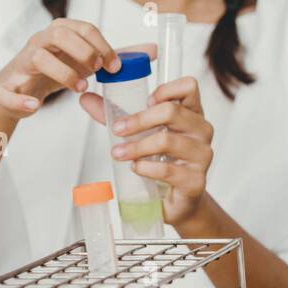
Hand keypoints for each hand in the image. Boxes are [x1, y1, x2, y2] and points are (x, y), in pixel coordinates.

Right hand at [0, 18, 153, 116]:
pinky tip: (37, 107)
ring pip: (36, 57)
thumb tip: (153, 50)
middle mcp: (40, 42)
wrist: (18, 91)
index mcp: (61, 33)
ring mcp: (21, 63)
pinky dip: (20, 99)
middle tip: (99, 72)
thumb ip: (118, 56)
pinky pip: (5, 90)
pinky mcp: (4, 87)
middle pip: (59, 34)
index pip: (84, 28)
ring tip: (80, 89)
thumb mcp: (88, 61)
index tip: (116, 66)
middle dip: (83, 51)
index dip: (102, 45)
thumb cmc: (58, 70)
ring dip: (62, 73)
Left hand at [80, 75, 214, 229]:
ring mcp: (201, 155)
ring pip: (166, 141)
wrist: (177, 200)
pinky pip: (167, 169)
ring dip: (136, 147)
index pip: (189, 87)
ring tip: (118, 153)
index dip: (166, 89)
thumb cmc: (162, 161)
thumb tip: (85, 99)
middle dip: (139, 120)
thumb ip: (117, 114)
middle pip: (172, 111)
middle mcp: (201, 131)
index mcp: (192, 113)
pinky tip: (136, 168)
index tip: (146, 101)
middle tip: (118, 129)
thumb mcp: (141, 133)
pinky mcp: (195, 180)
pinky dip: (146, 168)